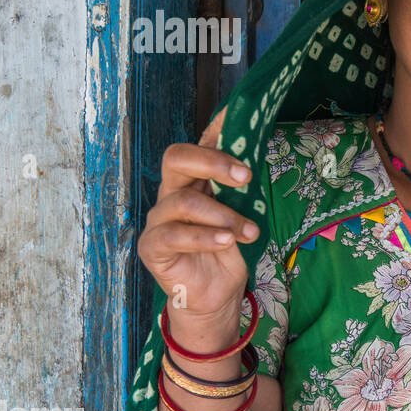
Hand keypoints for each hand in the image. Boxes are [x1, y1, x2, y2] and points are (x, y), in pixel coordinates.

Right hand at [137, 106, 260, 325]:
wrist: (216, 294)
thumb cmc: (229, 250)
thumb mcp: (243, 214)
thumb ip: (243, 186)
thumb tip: (257, 149)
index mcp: (194, 181)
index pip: (197, 145)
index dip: (214, 129)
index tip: (237, 116)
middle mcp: (172, 193)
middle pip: (177, 158)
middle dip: (212, 161)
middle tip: (245, 176)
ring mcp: (159, 219)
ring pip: (183, 201)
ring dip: (223, 215)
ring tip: (248, 232)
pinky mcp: (152, 246)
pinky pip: (173, 234)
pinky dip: (204, 236)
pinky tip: (226, 242)